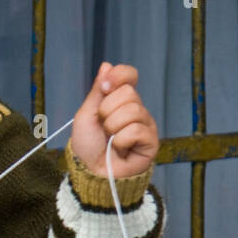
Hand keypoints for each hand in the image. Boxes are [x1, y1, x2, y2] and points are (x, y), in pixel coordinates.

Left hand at [70, 62, 159, 178]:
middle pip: (128, 93)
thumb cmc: (88, 146)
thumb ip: (97, 91)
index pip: (129, 75)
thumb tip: (107, 65)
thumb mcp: (86, 115)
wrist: (91, 172)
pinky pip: (136, 130)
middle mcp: (136, 109)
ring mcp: (145, 125)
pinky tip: (120, 149)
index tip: (104, 88)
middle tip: (103, 127)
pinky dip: (121, 141)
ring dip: (113, 127)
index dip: (118, 76)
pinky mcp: (151, 141)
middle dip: (107, 111)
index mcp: (120, 100)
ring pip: (133, 110)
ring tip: (110, 140)